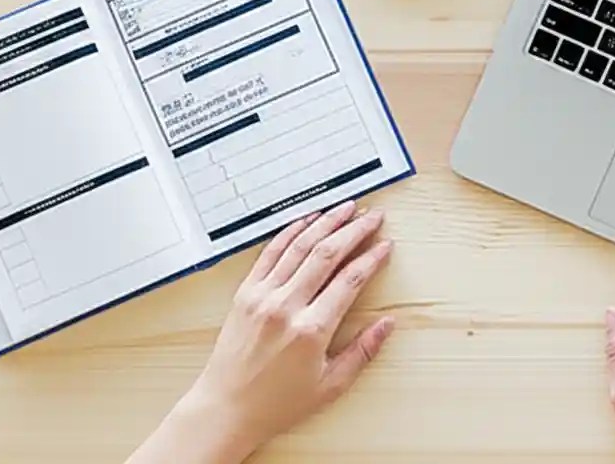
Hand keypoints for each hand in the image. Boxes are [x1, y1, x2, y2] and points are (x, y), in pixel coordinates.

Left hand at [127, 202, 394, 463]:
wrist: (226, 407)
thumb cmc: (278, 403)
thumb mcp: (330, 385)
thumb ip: (363, 352)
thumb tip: (387, 324)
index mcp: (311, 330)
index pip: (350, 280)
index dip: (371, 259)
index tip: (385, 246)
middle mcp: (285, 306)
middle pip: (327, 254)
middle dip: (354, 230)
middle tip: (374, 216)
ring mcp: (262, 296)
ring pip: (299, 246)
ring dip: (325, 222)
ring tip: (346, 208)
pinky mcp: (245, 293)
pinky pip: (270, 253)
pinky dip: (290, 232)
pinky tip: (308, 221)